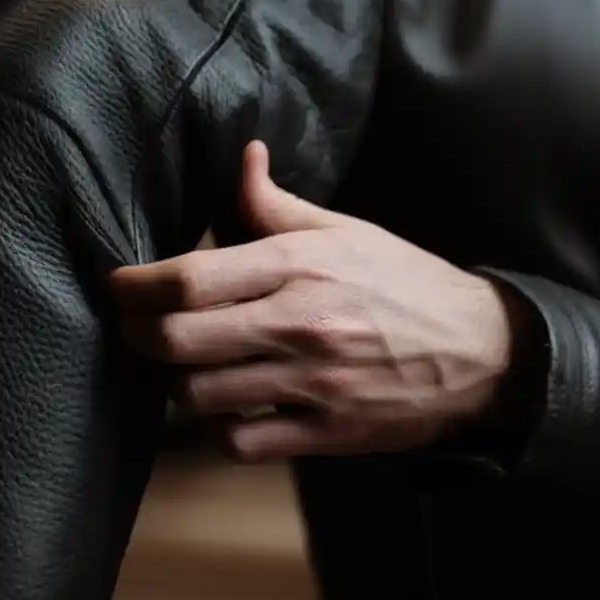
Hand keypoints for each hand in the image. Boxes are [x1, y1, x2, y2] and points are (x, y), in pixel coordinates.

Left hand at [111, 141, 518, 461]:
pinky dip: (216, 430)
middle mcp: (299, 323)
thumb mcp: (344, 231)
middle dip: (137, 336)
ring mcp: (311, 384)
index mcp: (298, 265)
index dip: (134, 286)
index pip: (188, 278)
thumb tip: (241, 155)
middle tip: (132, 329)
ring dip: (173, 384)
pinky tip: (222, 409)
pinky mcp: (325, 433)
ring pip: (196, 396)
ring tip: (179, 367)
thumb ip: (277, 203)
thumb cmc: (402, 282)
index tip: (117, 286)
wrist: (481, 351)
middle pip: (177, 340)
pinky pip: (238, 444)